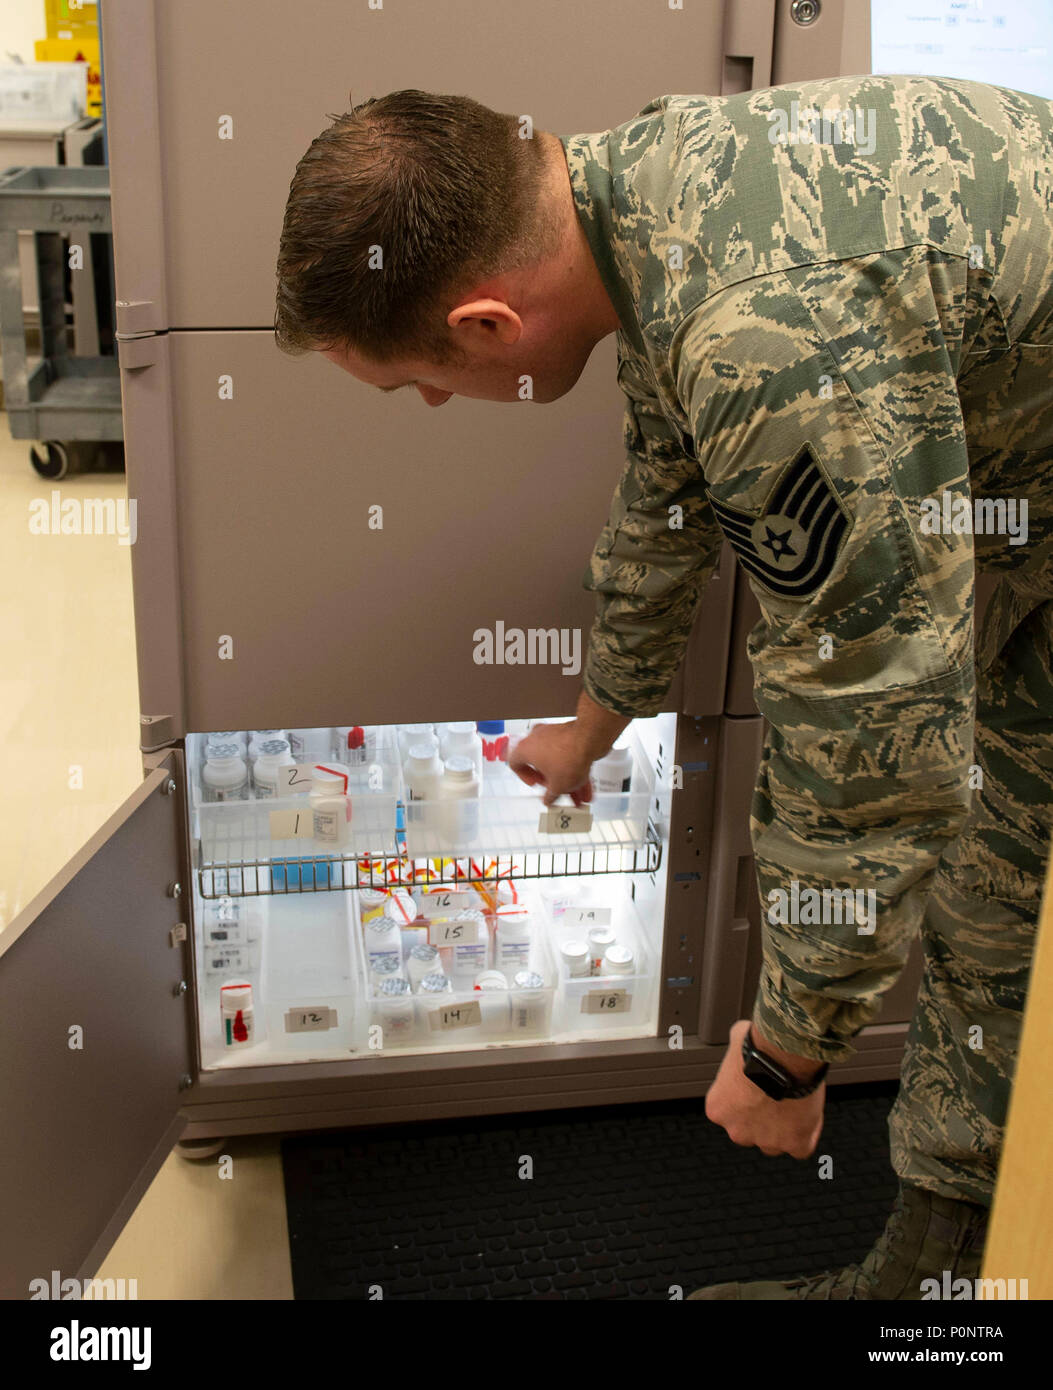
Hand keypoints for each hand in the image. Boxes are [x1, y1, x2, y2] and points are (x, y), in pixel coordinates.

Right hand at [508, 721, 593, 806]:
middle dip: (553, 783)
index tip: (536, 784)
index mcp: (525, 749)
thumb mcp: (557, 786)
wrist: (589, 739)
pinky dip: (575, 771)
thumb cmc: (568, 756)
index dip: (525, 777)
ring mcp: (553, 735)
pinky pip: (569, 757)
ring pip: (558, 763)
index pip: (515, 763)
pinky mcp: (569, 736)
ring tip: (577, 794)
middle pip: (542, 766)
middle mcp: (537, 739)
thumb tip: (549, 798)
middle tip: (559, 792)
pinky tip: (585, 786)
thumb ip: (550, 796)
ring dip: (567, 780)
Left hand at [705, 1019, 826, 1158]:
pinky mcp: (794, 1144)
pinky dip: (807, 1134)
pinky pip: (801, 1147)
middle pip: (752, 1132)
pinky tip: (809, 1115)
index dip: (746, 1101)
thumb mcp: (736, 1040)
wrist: (784, 1056)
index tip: (757, 1089)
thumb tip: (740, 1037)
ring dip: (784, 1129)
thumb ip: (735, 1050)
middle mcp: (738, 1131)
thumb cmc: (759, 1048)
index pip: (731, 1113)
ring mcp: (767, 1141)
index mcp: (719, 1109)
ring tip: (795, 1103)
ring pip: (776, 1143)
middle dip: (763, 1119)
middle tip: (776, 1096)